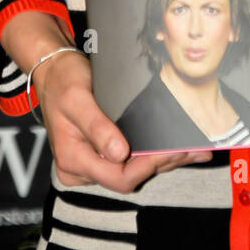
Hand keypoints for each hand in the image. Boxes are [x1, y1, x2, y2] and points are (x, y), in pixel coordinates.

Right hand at [33, 49, 211, 191]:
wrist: (53, 72)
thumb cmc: (62, 82)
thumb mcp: (77, 99)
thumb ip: (97, 127)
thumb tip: (119, 153)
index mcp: (73, 160)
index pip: (118, 177)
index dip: (147, 166)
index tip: (171, 149)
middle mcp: (82, 169)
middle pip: (129, 177)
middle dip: (163, 162)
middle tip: (193, 148)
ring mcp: (92, 164)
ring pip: (133, 171)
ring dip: (164, 160)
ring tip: (195, 150)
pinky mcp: (102, 155)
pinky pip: (130, 161)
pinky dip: (154, 154)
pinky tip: (178, 149)